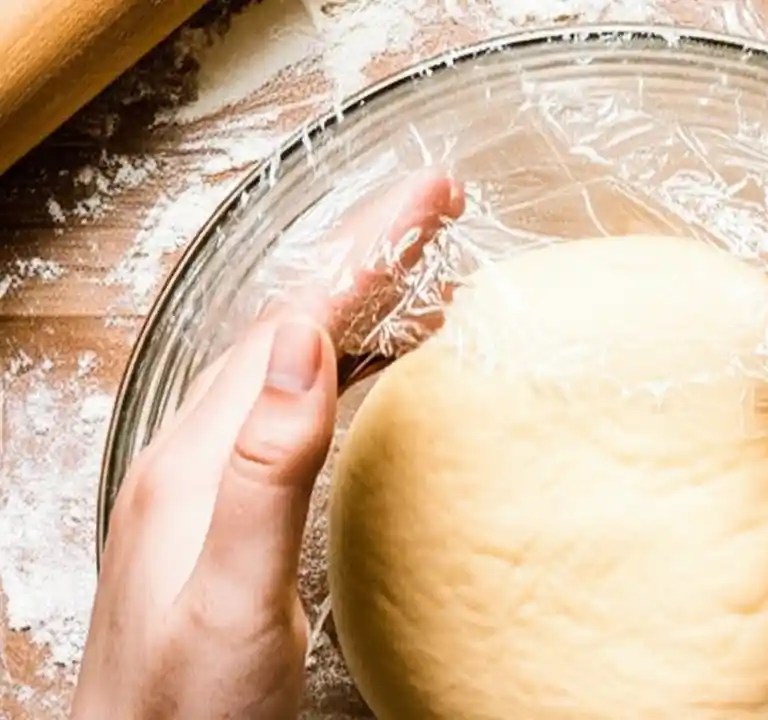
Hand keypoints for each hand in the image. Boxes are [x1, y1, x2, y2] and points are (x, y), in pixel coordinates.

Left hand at [73, 172, 463, 718]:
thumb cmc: (185, 707)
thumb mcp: (230, 594)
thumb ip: (263, 470)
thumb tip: (301, 344)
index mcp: (198, 456)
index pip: (294, 320)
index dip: (368, 251)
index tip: (433, 198)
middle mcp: (196, 452)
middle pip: (292, 323)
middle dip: (369, 259)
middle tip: (440, 216)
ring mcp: (207, 481)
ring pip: (292, 362)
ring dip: (361, 310)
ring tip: (427, 287)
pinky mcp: (226, 512)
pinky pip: (290, 409)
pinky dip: (342, 370)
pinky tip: (367, 380)